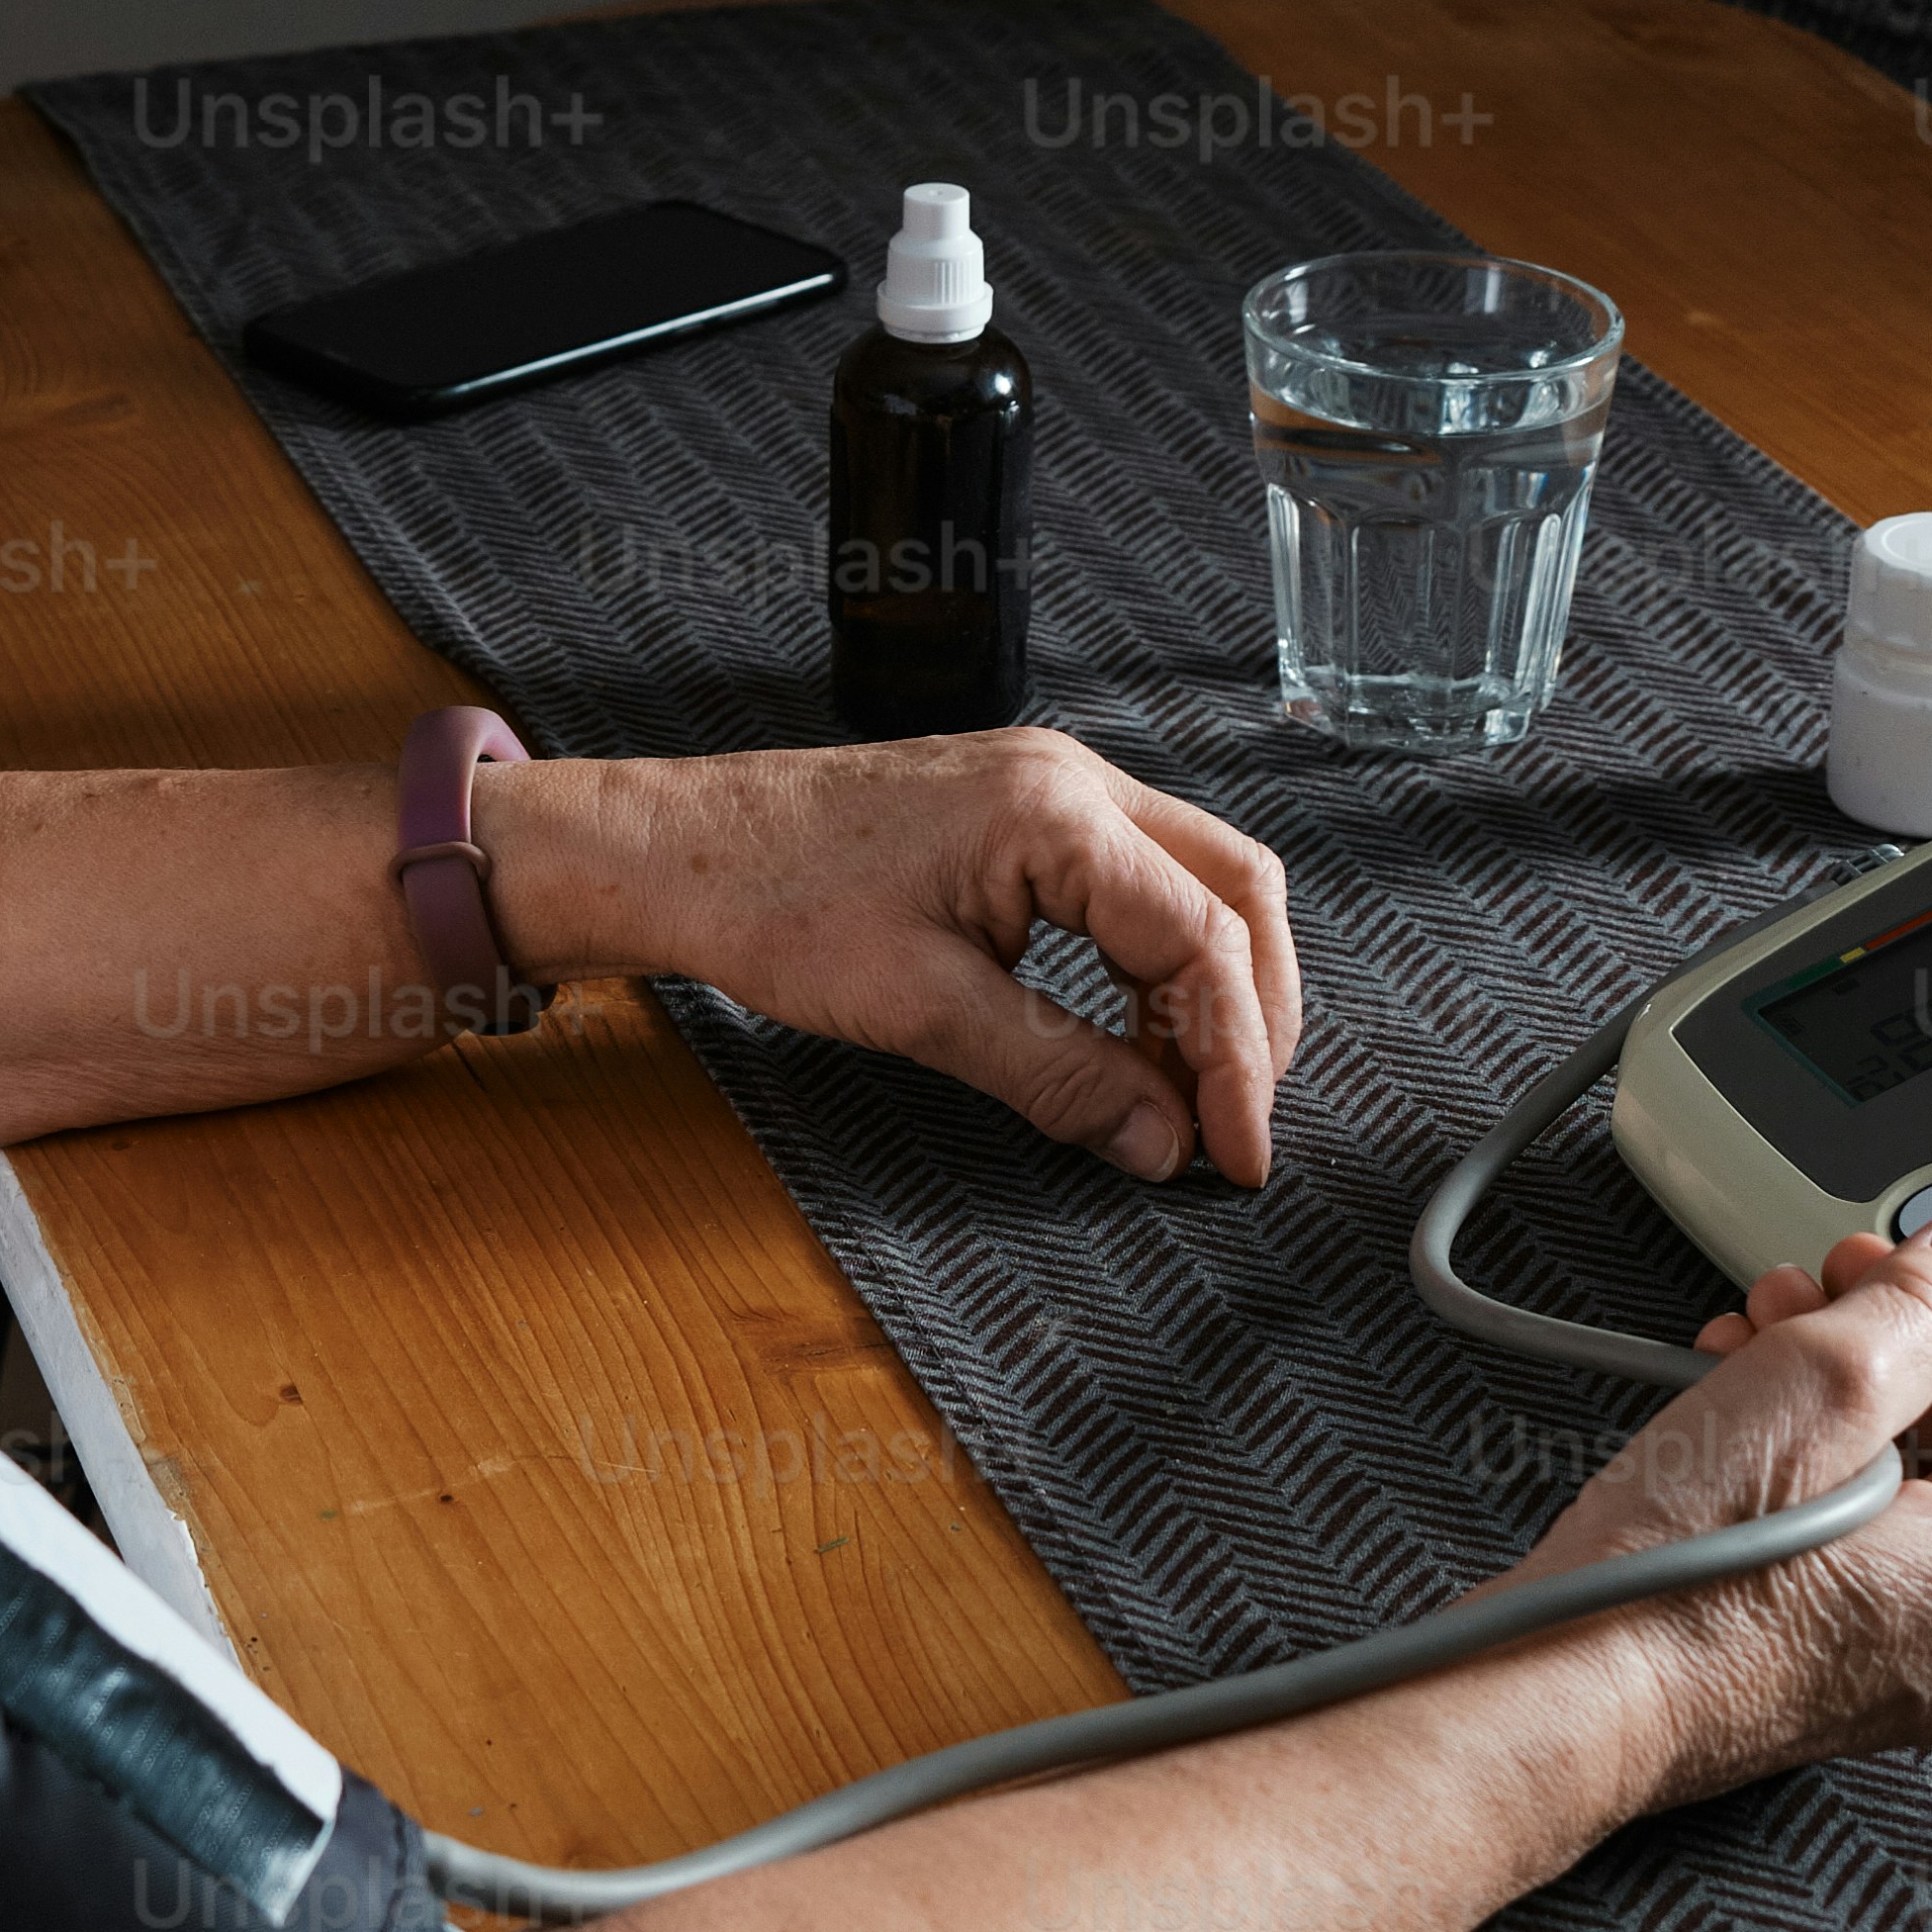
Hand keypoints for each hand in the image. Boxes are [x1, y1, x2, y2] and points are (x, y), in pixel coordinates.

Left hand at [480, 727, 1304, 1182]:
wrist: (678, 850)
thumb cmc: (772, 903)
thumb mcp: (922, 1010)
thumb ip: (1057, 1076)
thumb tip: (1161, 1144)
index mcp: (1056, 812)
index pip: (1203, 940)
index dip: (1235, 1060)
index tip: (1236, 1152)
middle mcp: (1073, 778)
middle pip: (1235, 892)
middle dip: (1252, 1015)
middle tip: (1234, 1123)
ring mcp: (1053, 787)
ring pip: (1196, 884)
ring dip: (1208, 991)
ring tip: (1186, 1095)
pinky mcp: (1026, 815)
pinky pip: (1136, 884)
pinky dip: (1154, 966)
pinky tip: (1131, 1037)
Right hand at [1509, 1213, 1931, 1810]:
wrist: (1547, 1706)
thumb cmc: (1664, 1586)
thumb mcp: (1811, 1390)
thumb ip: (1927, 1308)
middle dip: (1922, 1333)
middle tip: (1843, 1274)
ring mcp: (1892, 1660)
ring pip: (1920, 1482)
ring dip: (1851, 1378)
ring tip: (1761, 1327)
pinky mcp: (1815, 1663)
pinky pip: (1857, 1535)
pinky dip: (1809, 1449)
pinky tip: (1732, 1396)